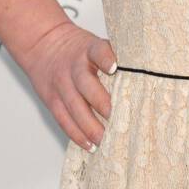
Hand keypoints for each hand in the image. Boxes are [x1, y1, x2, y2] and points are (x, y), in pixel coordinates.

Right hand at [16, 20, 117, 151]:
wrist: (43, 44)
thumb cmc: (79, 49)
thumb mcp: (95, 44)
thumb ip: (114, 58)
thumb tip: (146, 72)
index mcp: (89, 49)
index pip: (98, 51)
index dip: (105, 58)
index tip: (114, 68)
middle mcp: (74, 66)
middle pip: (85, 84)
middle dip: (101, 103)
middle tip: (117, 118)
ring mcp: (61, 84)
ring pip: (74, 107)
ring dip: (90, 126)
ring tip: (105, 140)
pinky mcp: (51, 99)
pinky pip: (63, 119)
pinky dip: (76, 134)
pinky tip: (90, 145)